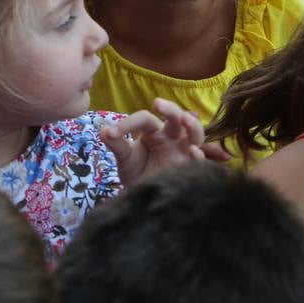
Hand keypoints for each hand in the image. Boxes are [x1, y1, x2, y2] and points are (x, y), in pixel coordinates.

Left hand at [101, 97, 228, 184]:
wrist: (143, 198)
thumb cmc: (136, 173)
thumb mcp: (125, 158)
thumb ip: (117, 144)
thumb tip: (103, 130)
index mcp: (154, 131)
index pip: (145, 119)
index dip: (128, 123)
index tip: (110, 133)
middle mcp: (171, 137)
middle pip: (176, 117)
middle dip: (170, 109)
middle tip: (158, 104)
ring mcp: (184, 151)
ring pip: (195, 133)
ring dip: (192, 125)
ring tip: (186, 119)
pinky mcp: (190, 167)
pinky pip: (200, 159)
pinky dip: (200, 154)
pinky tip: (194, 152)